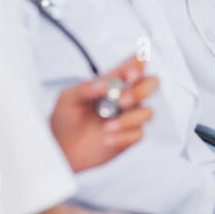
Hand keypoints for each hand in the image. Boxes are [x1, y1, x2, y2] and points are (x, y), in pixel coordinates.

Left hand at [50, 56, 157, 171]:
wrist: (63, 149)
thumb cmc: (66, 119)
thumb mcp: (68, 98)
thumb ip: (85, 88)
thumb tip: (103, 84)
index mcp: (113, 81)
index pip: (135, 64)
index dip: (139, 63)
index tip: (129, 73)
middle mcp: (125, 96)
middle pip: (151, 84)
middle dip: (142, 90)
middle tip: (123, 99)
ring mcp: (129, 116)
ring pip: (147, 112)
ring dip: (129, 119)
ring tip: (107, 126)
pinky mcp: (130, 136)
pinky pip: (138, 134)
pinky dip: (123, 136)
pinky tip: (107, 138)